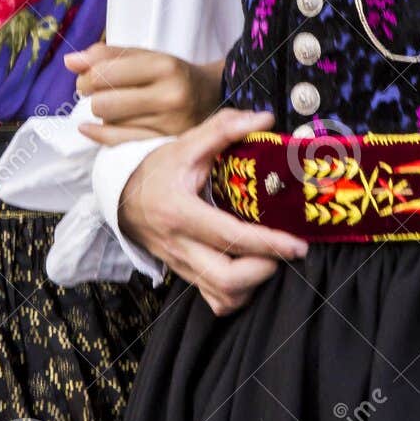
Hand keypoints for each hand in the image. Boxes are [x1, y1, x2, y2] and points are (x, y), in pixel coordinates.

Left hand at [67, 44, 223, 143]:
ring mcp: (168, 126)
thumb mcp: (146, 56)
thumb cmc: (172, 74)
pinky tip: (93, 128)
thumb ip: (106, 55)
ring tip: (112, 107)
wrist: (212, 97)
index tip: (88, 77)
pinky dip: (99, 134)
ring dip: (102, 116)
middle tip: (95, 93)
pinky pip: (117, 144)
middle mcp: (170, 97)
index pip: (105, 72)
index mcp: (164, 66)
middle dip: (92, 97)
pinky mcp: (164, 147)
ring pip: (109, 124)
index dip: (86, 76)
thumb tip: (69, 61)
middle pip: (103, 103)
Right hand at [117, 107, 308, 315]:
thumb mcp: (186, 144)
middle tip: (286, 251)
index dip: (266, 243)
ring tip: (270, 259)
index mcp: (179, 212)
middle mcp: (180, 245)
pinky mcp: (186, 276)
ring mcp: (182, 265)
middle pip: (227, 279)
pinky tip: (250, 273)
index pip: (228, 236)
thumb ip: (224, 129)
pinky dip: (239, 295)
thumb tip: (264, 120)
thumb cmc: (158, 169)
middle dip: (264, 270)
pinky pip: (215, 301)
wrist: (122, 195)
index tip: (297, 245)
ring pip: (223, 296)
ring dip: (254, 284)